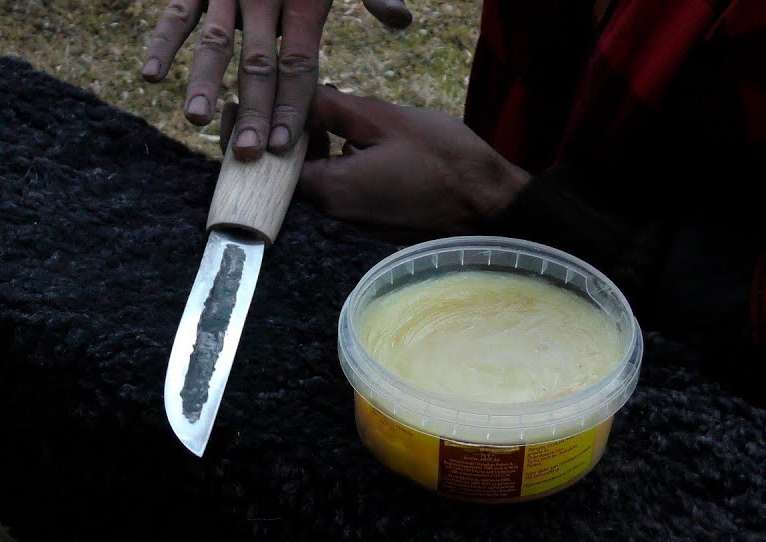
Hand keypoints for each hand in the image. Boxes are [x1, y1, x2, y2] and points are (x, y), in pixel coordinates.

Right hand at [141, 0, 412, 161]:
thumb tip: (402, 22)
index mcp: (306, 1)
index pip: (300, 65)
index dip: (293, 106)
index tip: (285, 147)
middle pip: (259, 64)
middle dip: (253, 110)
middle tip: (247, 153)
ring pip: (215, 41)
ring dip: (205, 82)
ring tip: (197, 119)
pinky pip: (177, 12)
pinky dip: (162, 42)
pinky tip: (151, 77)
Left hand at [286, 85, 530, 233]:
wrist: (490, 204)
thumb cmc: (444, 161)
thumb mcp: (384, 120)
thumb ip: (334, 109)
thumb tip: (301, 94)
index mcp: (332, 190)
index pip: (279, 164)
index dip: (276, 134)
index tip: (282, 109)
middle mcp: (337, 214)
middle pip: (300, 173)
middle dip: (304, 138)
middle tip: (321, 108)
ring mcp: (357, 223)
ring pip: (326, 181)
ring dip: (328, 150)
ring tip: (347, 120)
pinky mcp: (375, 223)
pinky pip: (348, 192)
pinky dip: (349, 167)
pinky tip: (369, 145)